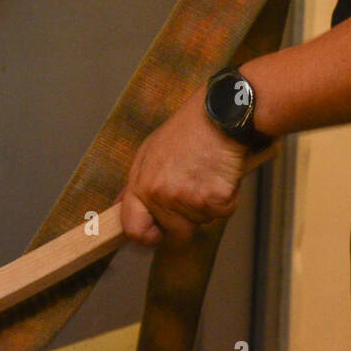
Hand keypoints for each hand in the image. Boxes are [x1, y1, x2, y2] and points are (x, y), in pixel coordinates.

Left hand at [118, 88, 276, 246]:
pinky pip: (223, 212)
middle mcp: (161, 195)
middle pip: (176, 231)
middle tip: (195, 185)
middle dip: (188, 216)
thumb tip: (122, 206)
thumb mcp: (150, 151)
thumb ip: (138, 182)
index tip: (158, 232)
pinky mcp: (215, 199)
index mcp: (141, 184)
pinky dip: (228, 198)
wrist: (218, 115)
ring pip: (202, 221)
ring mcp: (188, 199)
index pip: (133, 228)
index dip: (147, 235)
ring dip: (209, 204)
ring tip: (208, 174)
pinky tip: (222, 175)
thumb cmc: (187, 130)